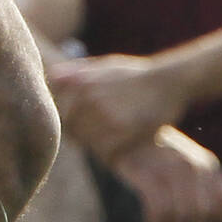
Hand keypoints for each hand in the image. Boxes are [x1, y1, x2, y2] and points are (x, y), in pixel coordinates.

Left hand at [46, 54, 185, 161]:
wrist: (169, 80)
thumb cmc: (135, 74)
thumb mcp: (105, 66)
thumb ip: (77, 72)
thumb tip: (52, 77)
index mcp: (82, 84)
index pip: (63, 116)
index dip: (71, 125)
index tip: (83, 128)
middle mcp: (92, 100)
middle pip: (74, 132)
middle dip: (83, 138)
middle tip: (100, 138)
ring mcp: (108, 117)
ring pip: (89, 144)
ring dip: (97, 147)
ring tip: (112, 142)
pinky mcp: (126, 132)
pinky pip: (107, 153)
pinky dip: (111, 155)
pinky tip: (121, 149)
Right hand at [111, 128, 221, 221]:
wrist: (122, 138)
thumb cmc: (153, 160)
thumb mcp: (184, 165)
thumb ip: (199, 188)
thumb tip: (205, 220)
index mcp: (205, 163)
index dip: (214, 220)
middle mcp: (192, 165)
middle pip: (203, 212)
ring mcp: (170, 168)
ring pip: (184, 214)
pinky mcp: (147, 174)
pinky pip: (161, 210)